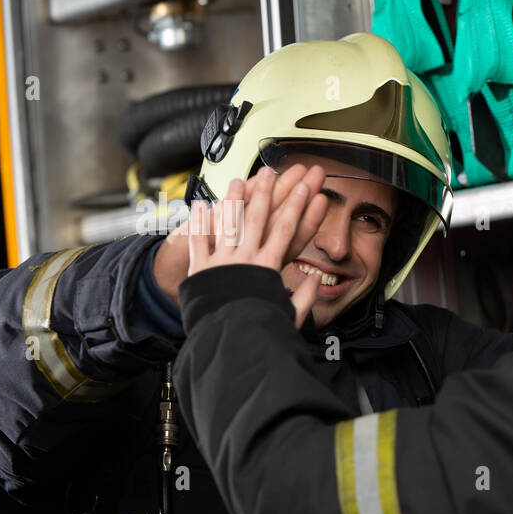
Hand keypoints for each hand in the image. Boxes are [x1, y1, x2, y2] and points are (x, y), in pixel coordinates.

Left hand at [186, 164, 328, 326]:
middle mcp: (244, 259)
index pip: (286, 229)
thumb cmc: (258, 330)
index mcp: (268, 268)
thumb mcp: (290, 316)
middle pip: (259, 218)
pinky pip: (198, 241)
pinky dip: (198, 223)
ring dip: (233, 199)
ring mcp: (221, 262)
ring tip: (238, 180)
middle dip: (268, 192)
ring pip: (227, 223)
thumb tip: (314, 280)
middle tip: (274, 171)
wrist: (228, 342)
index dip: (297, 205)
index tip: (305, 188)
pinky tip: (201, 206)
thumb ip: (304, 297)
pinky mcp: (200, 270)